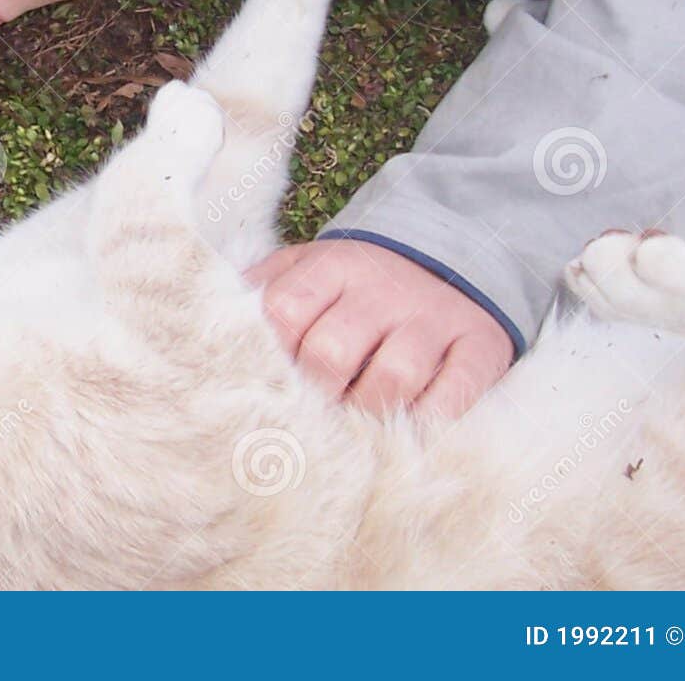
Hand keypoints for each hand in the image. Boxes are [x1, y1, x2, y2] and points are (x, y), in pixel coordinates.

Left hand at [246, 238, 515, 419]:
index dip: (271, 353)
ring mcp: (434, 319)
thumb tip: (205, 320)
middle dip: (315, 391)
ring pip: (392, 378)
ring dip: (368, 413)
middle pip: (332, 351)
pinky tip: (411, 429)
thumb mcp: (311, 266)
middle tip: (313, 409)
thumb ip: (263, 287)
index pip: (285, 309)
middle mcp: (384, 289)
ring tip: (356, 423)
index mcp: (334, 266)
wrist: (455, 256)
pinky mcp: (480, 347)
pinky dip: (431, 420)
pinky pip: (455, 394)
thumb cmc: (361, 282)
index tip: (270, 378)